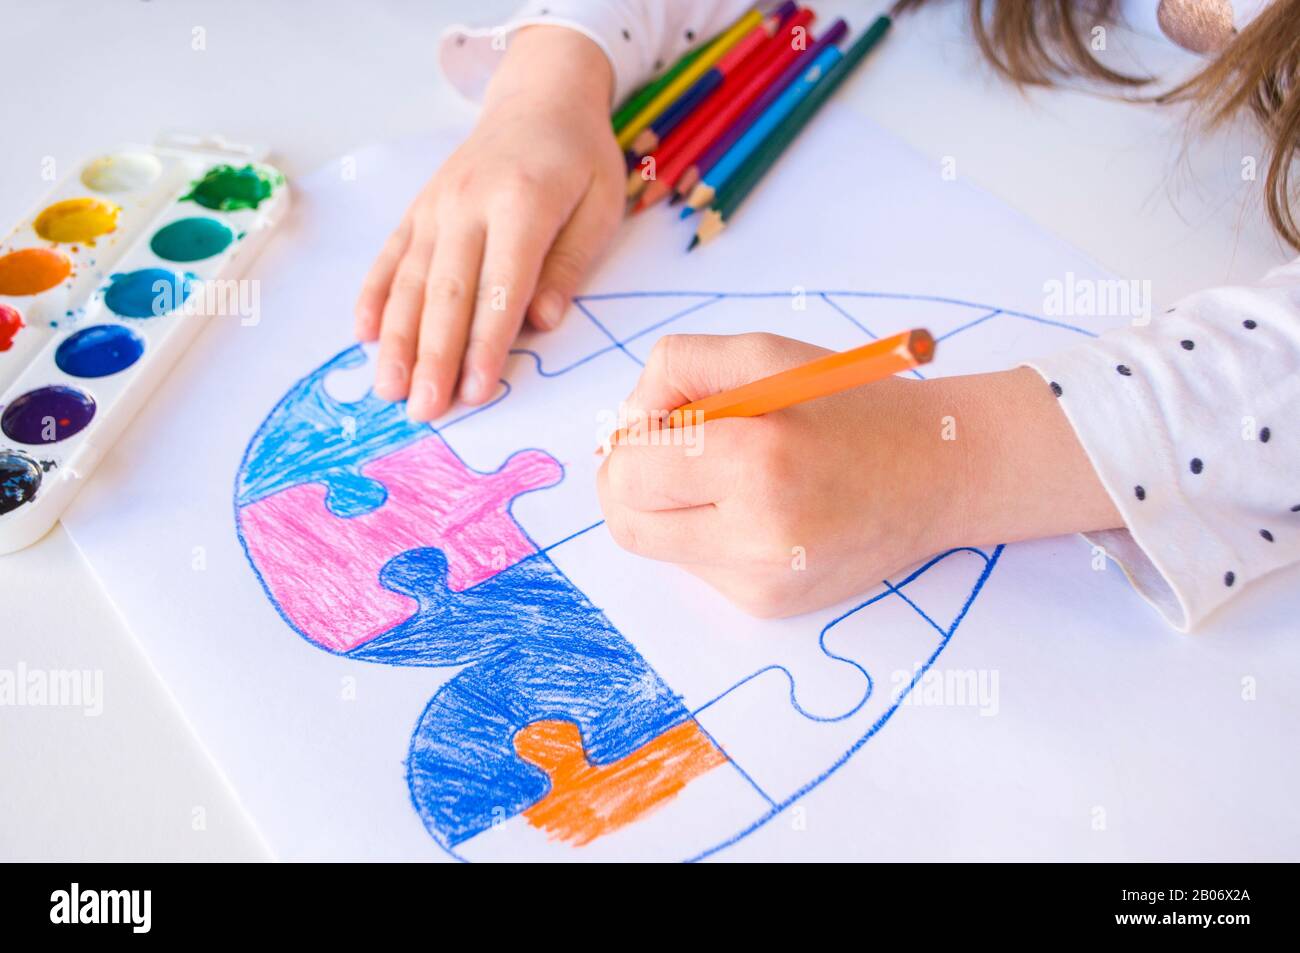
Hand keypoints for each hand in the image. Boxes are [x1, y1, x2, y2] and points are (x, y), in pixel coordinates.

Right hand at [355, 27, 624, 419]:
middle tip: (424, 409)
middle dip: (434, 356)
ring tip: (388, 388)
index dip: (488, 344)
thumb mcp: (600, 206)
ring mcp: (436, 206)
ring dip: (397, 339)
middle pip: (447, 292)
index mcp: (522, 203)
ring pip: (410, 281)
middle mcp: (468, 204)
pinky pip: (391, 257)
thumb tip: (542, 322)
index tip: (476, 391)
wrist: (539, 98)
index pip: (500, 287)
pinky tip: (363, 334)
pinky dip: (375, 296)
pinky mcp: (418, 209)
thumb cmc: (579, 160)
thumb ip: (569, 264)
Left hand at [596, 333, 1121, 617]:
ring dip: (668, 506)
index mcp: (757, 462)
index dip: (629, 441)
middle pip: (627, 523)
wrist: (937, 474)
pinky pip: (698, 566)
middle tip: (667, 447)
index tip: (659, 421)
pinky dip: (706, 531)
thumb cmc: (849, 405)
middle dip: (628, 480)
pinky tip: (758, 506)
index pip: (630, 474)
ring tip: (728, 472)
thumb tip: (622, 427)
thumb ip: (676, 370)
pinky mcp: (767, 606)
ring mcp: (762, 583)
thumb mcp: (764, 355)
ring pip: (657, 546)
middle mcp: (758, 538)